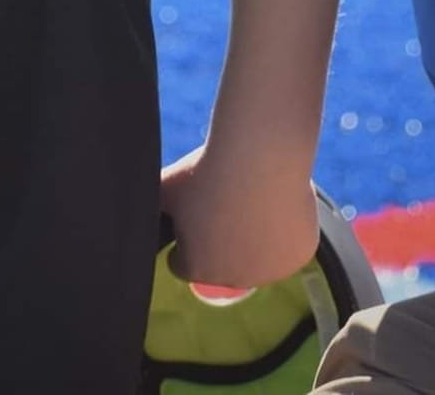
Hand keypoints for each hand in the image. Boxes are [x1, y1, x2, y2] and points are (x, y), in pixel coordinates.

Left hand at [160, 144, 319, 290]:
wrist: (259, 154)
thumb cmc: (208, 170)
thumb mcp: (167, 187)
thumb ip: (152, 209)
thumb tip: (134, 211)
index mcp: (197, 269)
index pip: (184, 263)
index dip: (187, 236)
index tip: (196, 213)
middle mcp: (235, 280)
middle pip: (224, 261)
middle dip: (222, 239)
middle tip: (227, 200)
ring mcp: (271, 271)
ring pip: (259, 253)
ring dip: (255, 235)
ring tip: (253, 195)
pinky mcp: (300, 257)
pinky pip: (289, 242)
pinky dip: (286, 225)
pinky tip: (278, 200)